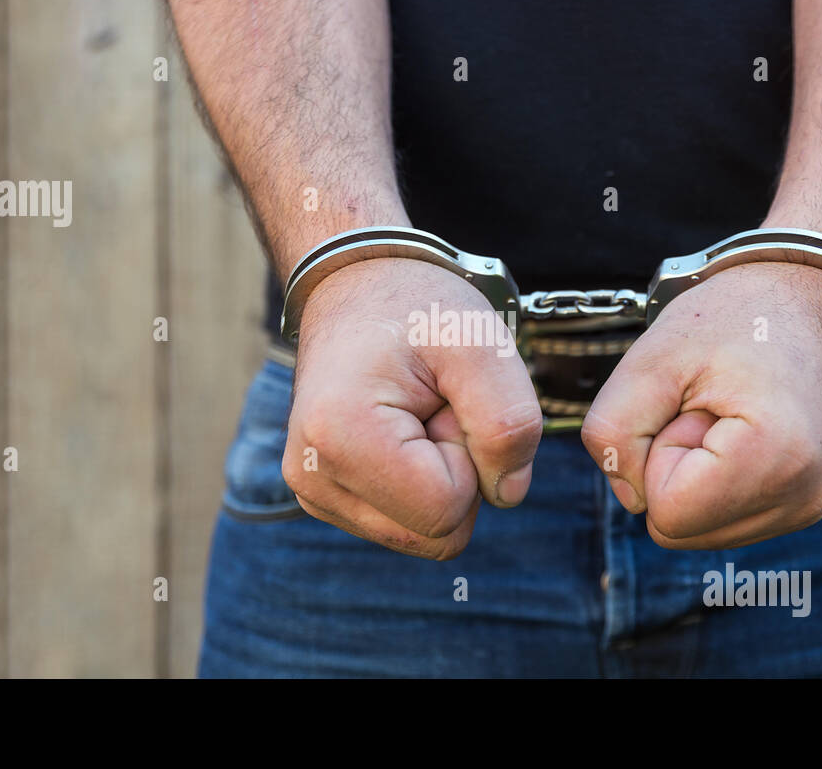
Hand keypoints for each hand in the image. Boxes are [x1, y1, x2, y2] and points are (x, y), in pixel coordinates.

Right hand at [282, 257, 542, 559]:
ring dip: (439, 476)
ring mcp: (313, 492)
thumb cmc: (418, 307)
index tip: (445, 399)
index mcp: (339, 437)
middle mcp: (311, 477)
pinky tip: (404, 430)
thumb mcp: (481, 343)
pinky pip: (404, 524)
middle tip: (436, 405)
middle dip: (456, 472)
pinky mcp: (324, 496)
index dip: (470, 457)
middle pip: (434, 534)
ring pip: (422, 534)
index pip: (446, 510)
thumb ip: (510, 422)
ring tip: (419, 413)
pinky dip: (419, 483)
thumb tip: (507, 494)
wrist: (361, 287)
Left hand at [581, 262, 821, 548]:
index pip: (666, 511)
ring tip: (724, 414)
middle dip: (672, 467)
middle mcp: (802, 498)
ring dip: (691, 475)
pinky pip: (718, 520)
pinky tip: (736, 431)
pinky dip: (710, 481)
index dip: (657, 453)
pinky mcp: (801, 505)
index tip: (693, 402)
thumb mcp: (649, 360)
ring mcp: (806, 506)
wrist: (807, 293)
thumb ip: (612, 432)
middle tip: (706, 405)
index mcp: (775, 460)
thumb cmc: (731, 316)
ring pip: (695, 529)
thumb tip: (630, 498)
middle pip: (678, 528)